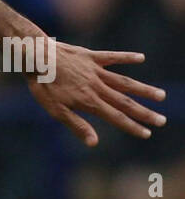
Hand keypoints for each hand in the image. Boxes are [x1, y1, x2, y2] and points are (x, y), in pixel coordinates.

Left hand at [28, 46, 164, 146]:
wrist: (35, 56)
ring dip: (143, 89)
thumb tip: (94, 143)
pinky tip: (141, 57)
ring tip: (160, 95)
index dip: (132, 126)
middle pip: (125, 102)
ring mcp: (95, 70)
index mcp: (89, 101)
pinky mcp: (90, 56)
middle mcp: (96, 86)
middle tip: (163, 120)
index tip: (147, 133)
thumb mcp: (55, 109)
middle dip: (145, 112)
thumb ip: (77, 125)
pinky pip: (112, 57)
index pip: (116, 117)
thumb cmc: (43, 85)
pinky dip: (127, 57)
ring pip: (124, 82)